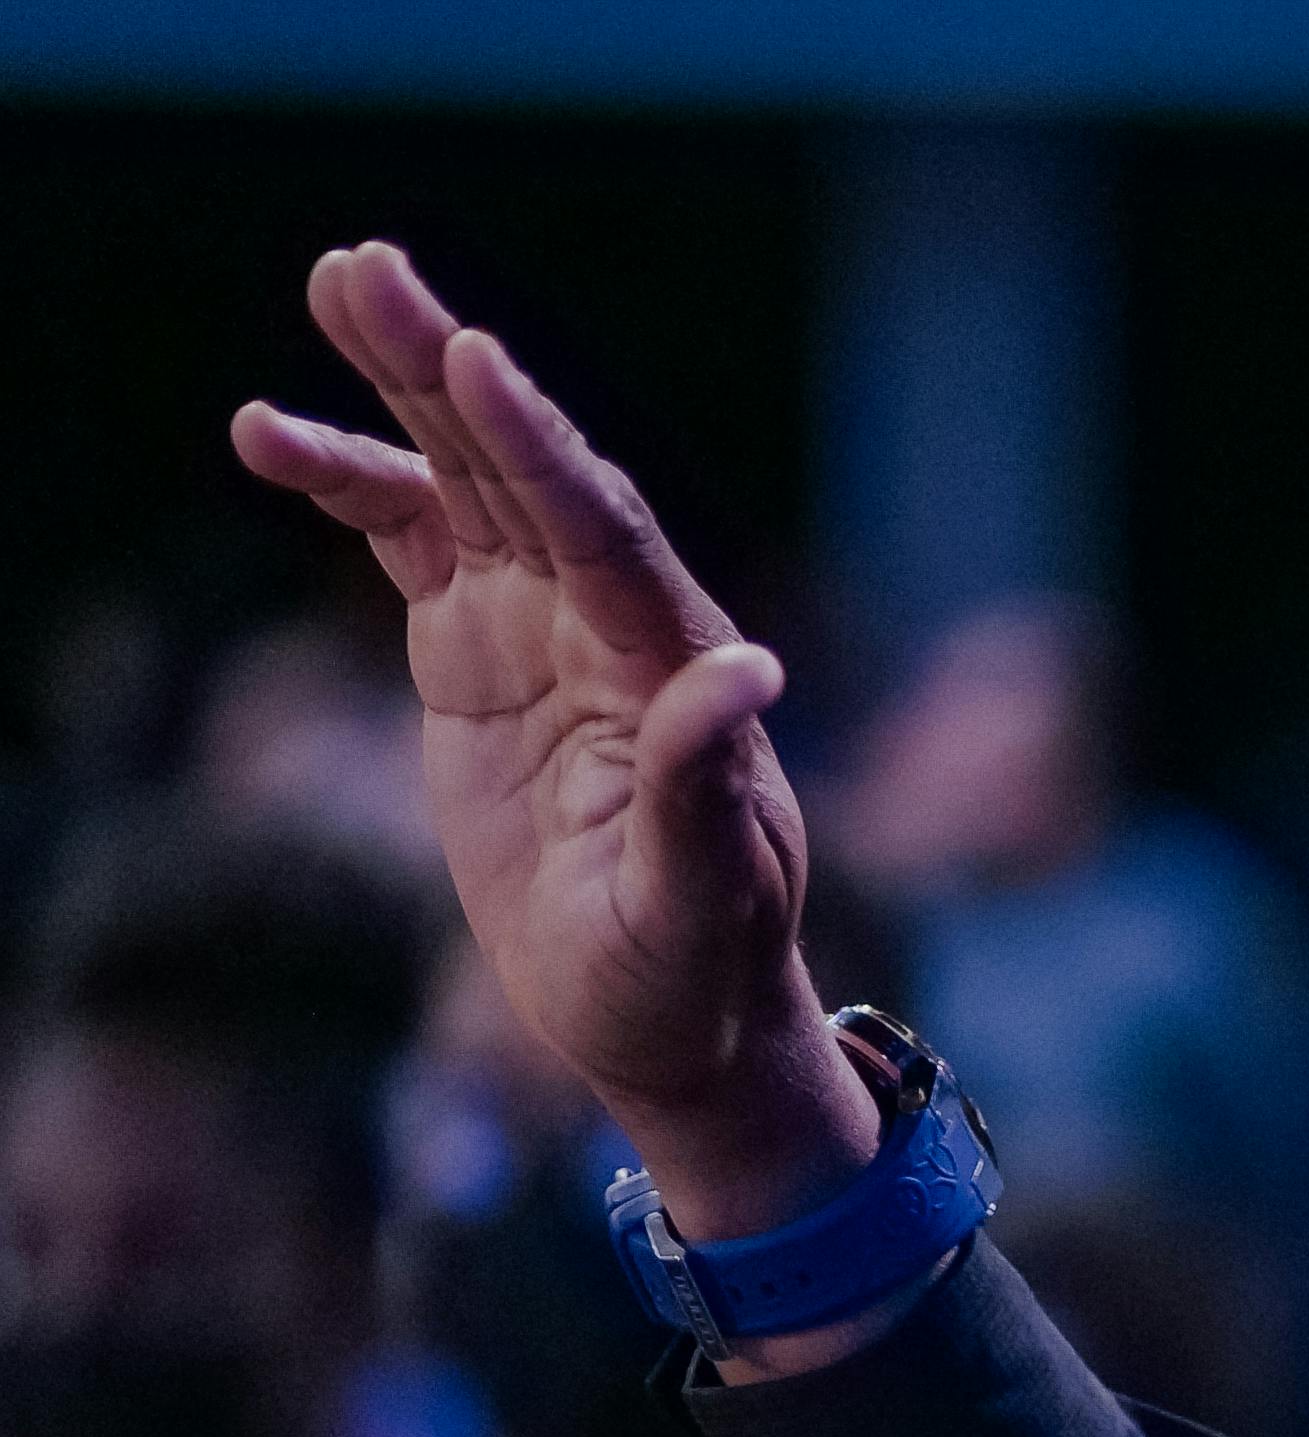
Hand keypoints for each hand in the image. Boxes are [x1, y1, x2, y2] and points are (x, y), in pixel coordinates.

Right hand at [230, 243, 874, 1241]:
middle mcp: (614, 625)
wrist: (668, 1014)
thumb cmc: (695, 969)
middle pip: (524, 471)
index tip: (477, 359)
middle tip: (369, 266)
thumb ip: (706, 788)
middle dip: (447, 369)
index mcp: (673, 668)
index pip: (600, 534)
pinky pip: (409, 539)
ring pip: (465, 480)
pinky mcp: (479, 651)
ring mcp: (542, 627)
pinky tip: (271, 433)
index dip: (537, 449)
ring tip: (336, 283)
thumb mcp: (700, 897)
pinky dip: (348, 483)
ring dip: (399, 389)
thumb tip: (753, 670)